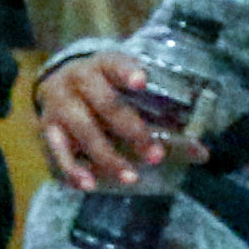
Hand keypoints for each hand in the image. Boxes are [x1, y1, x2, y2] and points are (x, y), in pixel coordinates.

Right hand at [34, 51, 181, 192]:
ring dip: (107, 156)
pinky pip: (58, 151)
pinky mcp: (46, 128)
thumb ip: (162, 115)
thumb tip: (201, 153)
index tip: (142, 82)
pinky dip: (73, 169)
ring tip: (130, 177)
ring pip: (83, 130)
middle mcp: (78, 80)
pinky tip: (88, 185)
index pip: (116, 64)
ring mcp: (59, 104)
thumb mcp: (128, 89)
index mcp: (103, 64)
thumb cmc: (105, 88)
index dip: (127, 72)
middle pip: (105, 104)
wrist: (58, 83)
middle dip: (132, 130)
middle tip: (154, 155)